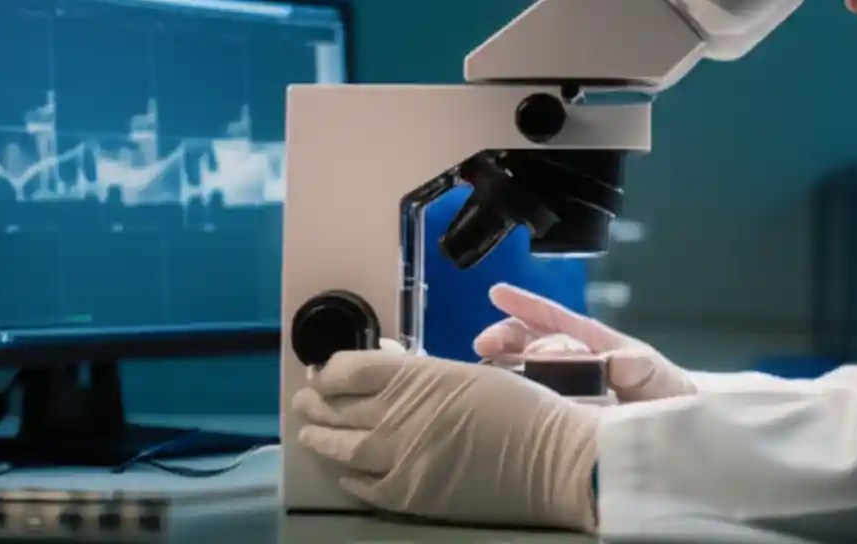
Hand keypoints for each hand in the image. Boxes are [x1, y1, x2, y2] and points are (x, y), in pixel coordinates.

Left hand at [294, 350, 598, 531]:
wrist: (552, 462)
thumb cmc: (521, 408)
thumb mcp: (469, 372)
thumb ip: (422, 370)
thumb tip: (389, 361)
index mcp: (416, 377)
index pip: (351, 369)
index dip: (330, 371)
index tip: (323, 373)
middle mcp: (398, 415)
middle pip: (338, 407)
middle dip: (316, 403)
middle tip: (304, 401)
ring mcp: (400, 458)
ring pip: (342, 447)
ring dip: (321, 438)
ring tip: (308, 433)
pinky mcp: (410, 494)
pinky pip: (364, 487)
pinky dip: (349, 477)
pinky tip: (344, 472)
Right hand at [475, 283, 697, 402]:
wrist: (686, 453)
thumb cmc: (675, 413)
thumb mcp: (667, 391)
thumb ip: (647, 374)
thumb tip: (621, 362)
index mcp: (605, 350)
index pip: (563, 323)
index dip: (530, 306)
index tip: (498, 293)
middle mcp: (582, 368)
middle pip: (537, 342)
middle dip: (510, 337)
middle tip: (487, 344)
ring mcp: (570, 395)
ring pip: (529, 371)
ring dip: (506, 365)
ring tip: (486, 369)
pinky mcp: (562, 423)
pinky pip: (533, 404)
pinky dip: (513, 397)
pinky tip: (495, 399)